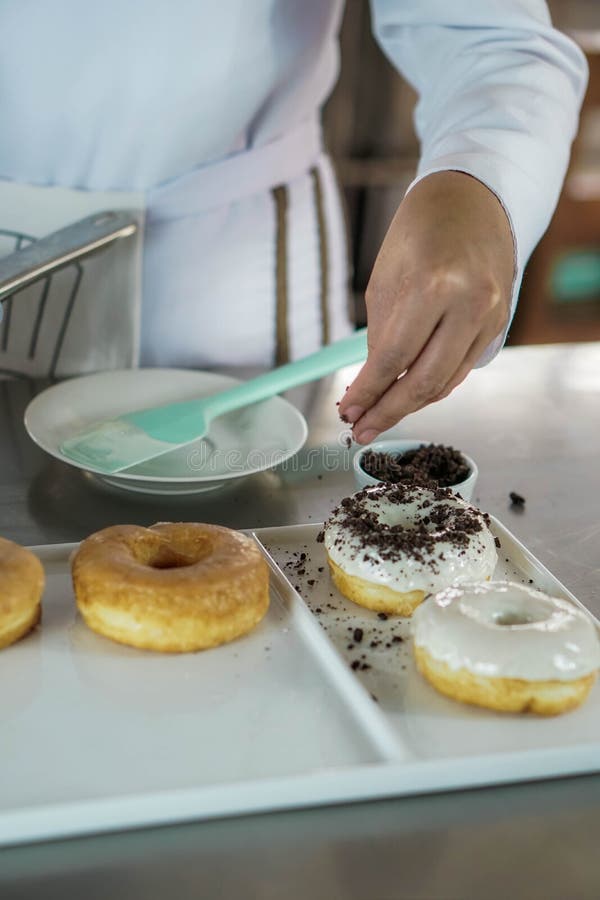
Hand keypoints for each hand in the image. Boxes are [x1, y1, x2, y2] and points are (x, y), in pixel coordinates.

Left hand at [338, 171, 514, 442]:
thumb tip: (368, 391)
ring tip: (378, 417)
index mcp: (433, 286)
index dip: (367, 392)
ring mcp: (490, 316)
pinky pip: (461, 369)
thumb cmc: (419, 235)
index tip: (347, 410)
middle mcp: (468, 304)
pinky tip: (407, 395)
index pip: (393, 359)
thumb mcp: (385, 281)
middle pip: (424, 381)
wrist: (472, 201)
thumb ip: (380, 339)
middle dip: (388, 412)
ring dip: (410, 405)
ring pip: (446, 382)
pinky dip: (433, 386)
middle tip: (361, 430)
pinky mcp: (499, 324)